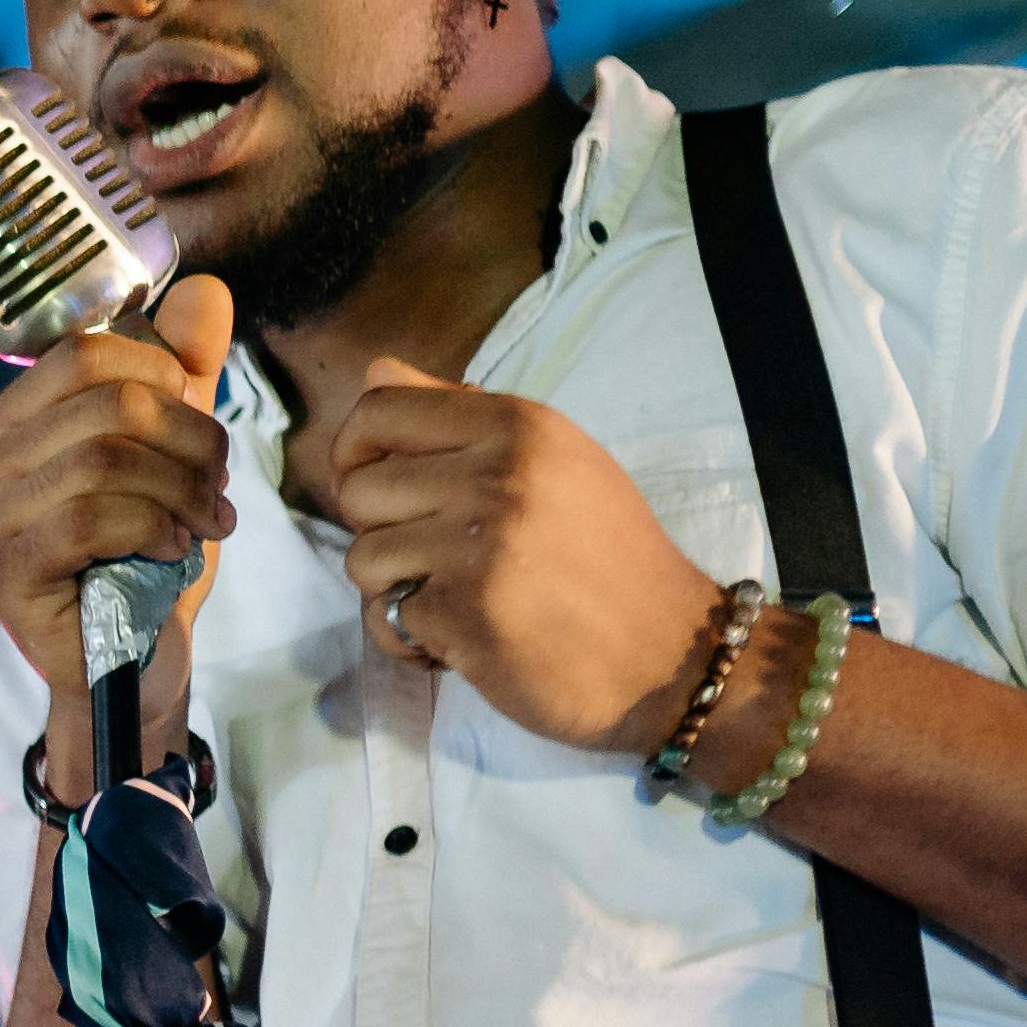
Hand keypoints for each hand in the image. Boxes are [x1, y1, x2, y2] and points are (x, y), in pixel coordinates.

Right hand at [0, 271, 238, 727]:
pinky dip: (152, 527)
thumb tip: (204, 288)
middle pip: (104, 400)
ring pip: (102, 459)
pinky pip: (88, 519)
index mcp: (13, 422)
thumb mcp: (175, 451)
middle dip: (188, 438)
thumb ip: (184, 371)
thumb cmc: (147, 556)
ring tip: (208, 520)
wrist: (134, 662)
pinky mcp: (2, 573)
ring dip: (181, 488)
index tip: (200, 432)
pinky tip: (173, 548)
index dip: (165, 378)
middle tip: (220, 483)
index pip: (87, 352)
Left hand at [307, 360, 726, 754]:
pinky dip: (407, 640)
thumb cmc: (609, 557)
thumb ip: (460, 417)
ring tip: (450, 598)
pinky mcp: (465, 615)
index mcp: (518, 426)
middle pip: (357, 489)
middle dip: (380, 530)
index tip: (379, 487)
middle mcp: (496, 475)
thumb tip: (375, 371)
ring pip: (361, 558)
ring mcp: (478, 546)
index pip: (379, 411)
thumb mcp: (553, 463)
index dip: (355, 452)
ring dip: (393, 589)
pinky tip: (458, 641)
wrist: (671, 655)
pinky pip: (382, 620)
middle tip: (431, 557)